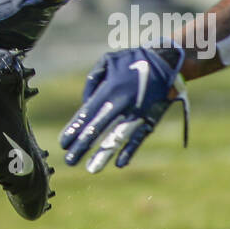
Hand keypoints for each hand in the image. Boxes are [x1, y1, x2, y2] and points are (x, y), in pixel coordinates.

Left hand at [59, 45, 187, 171]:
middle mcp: (122, 103)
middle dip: (83, 145)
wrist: (167, 60)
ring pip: (118, 137)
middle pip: (99, 128)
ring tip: (91, 169)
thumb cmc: (132, 59)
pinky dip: (130, 150)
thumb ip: (93, 82)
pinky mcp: (151, 119)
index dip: (75, 129)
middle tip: (69, 161)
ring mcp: (138, 113)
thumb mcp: (107, 61)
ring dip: (104, 153)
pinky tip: (119, 164)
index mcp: (110, 89)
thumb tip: (86, 103)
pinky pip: (139, 137)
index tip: (62, 144)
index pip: (88, 113)